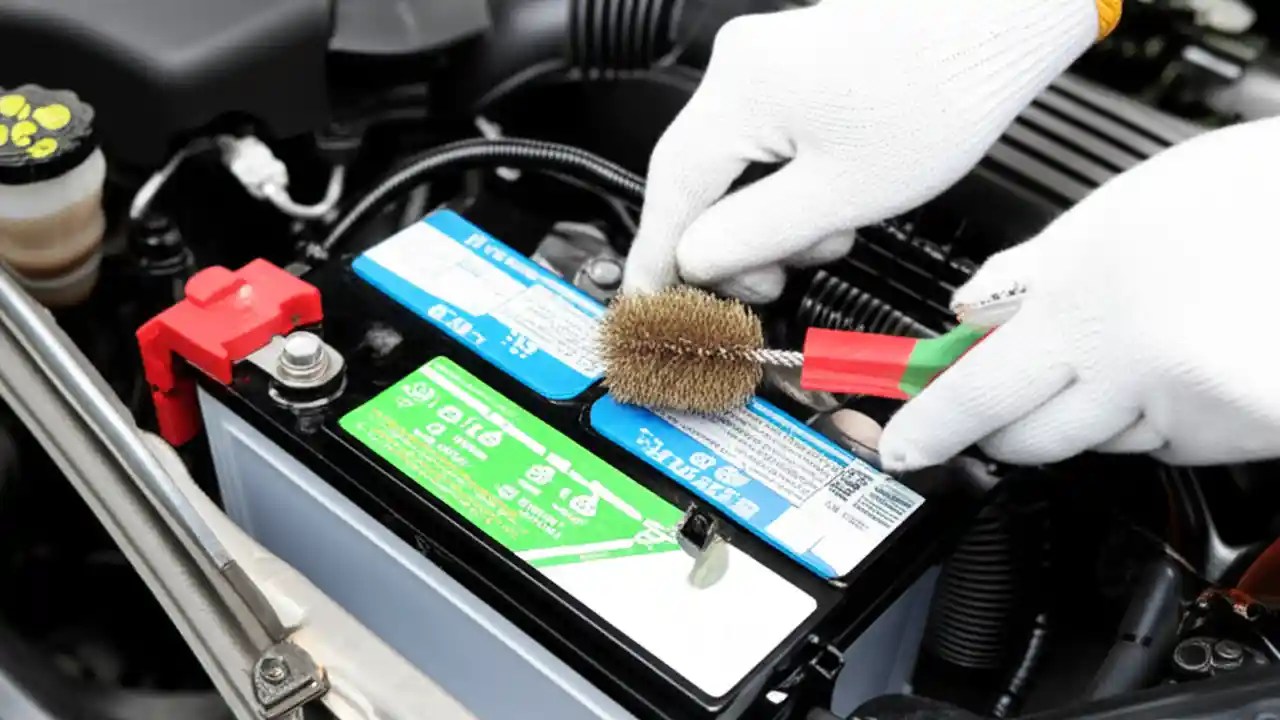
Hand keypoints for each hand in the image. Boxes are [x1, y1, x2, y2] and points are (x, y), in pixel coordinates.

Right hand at [622, 0, 1099, 302]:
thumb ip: (754, 235)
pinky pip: (771, 142)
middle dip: (736, 242)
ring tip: (828, 236)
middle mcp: (742, 68)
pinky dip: (792, 185)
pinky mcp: (799, 67)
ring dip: (774, 218)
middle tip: (773, 282)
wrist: (1002, 23)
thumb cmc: (942, 89)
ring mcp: (768, 62)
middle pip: (702, 180)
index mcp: (740, 93)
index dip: (659, 257)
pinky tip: (832, 205)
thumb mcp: (842, 193)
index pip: (670, 191)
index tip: (650, 301)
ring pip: (741, 166)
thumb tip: (697, 263)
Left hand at [880, 116, 1279, 471]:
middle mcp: (1130, 365)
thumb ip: (1029, 272)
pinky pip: (1173, 442)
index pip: (977, 392)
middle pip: (1031, 436)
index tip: (904, 448)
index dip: (932, 428)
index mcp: (1084, 302)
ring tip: (1150, 335)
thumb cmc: (1235, 197)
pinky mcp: (1240, 433)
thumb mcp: (1110, 215)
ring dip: (1103, 408)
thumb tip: (968, 312)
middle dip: (1010, 421)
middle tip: (1033, 378)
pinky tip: (1195, 357)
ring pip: (1105, 439)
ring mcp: (1189, 406)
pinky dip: (1169, 414)